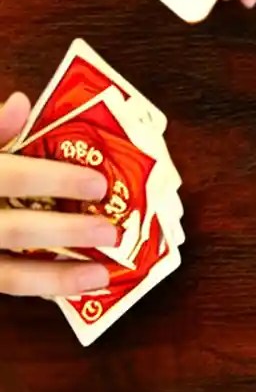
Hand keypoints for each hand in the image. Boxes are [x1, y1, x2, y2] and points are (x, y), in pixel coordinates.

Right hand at [0, 93, 116, 296]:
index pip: (9, 177)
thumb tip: (21, 103)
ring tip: (101, 275)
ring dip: (56, 277)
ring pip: (7, 274)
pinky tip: (73, 287)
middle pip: (12, 231)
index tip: (98, 184)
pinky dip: (39, 288)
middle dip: (64, 232)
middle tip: (110, 232)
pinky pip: (4, 286)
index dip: (53, 179)